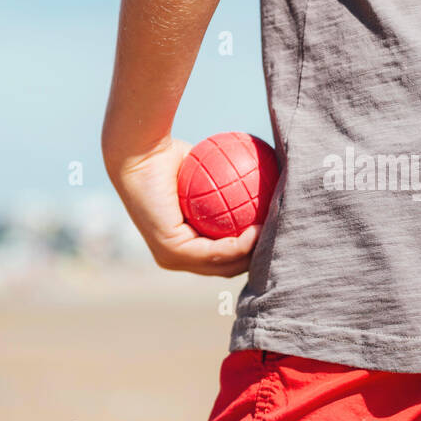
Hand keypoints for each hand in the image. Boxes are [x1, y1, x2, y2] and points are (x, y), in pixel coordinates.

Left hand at [106, 136, 260, 276]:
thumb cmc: (176, 156)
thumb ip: (232, 190)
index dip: (251, 250)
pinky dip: (239, 244)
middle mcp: (175, 258)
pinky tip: (257, 229)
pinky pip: (214, 252)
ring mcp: (171, 258)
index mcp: (183, 246)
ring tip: (272, 233)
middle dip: (255, 258)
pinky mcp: (171, 251)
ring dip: (251, 253)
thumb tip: (266, 191)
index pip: (223, 257)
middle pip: (226, 268)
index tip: (273, 230)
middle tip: (277, 235)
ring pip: (222, 265)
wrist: (142, 152)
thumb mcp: (211, 176)